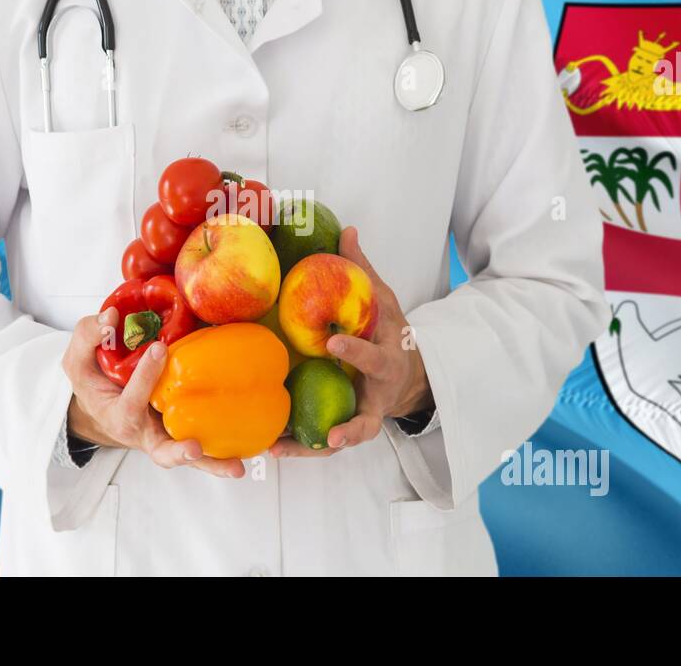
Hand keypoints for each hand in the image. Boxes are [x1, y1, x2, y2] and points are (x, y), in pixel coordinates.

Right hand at [62, 307, 244, 477]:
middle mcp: (145, 433)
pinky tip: (256, 448)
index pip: (132, 398)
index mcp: (118, 415)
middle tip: (194, 447)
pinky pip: (207, 447)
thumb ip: (88, 336)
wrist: (102, 407)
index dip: (145, 375)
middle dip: (178, 451)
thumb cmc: (94, 384)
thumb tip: (111, 317)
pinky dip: (226, 453)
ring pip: (189, 457)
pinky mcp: (185, 434)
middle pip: (161, 450)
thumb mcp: (78, 360)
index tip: (159, 350)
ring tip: (235, 467)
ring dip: (212, 464)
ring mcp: (166, 438)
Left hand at [269, 227, 432, 458]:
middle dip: (351, 425)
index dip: (357, 351)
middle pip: (367, 415)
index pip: (375, 356)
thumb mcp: (383, 299)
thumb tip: (346, 230)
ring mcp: (363, 414)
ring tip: (279, 450)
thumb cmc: (390, 332)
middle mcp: (377, 394)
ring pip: (343, 440)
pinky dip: (301, 449)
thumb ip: (362, 270)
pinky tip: (271, 449)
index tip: (334, 342)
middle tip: (329, 433)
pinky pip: (324, 444)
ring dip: (314, 449)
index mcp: (386, 358)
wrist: (409, 374)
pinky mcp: (348, 427)